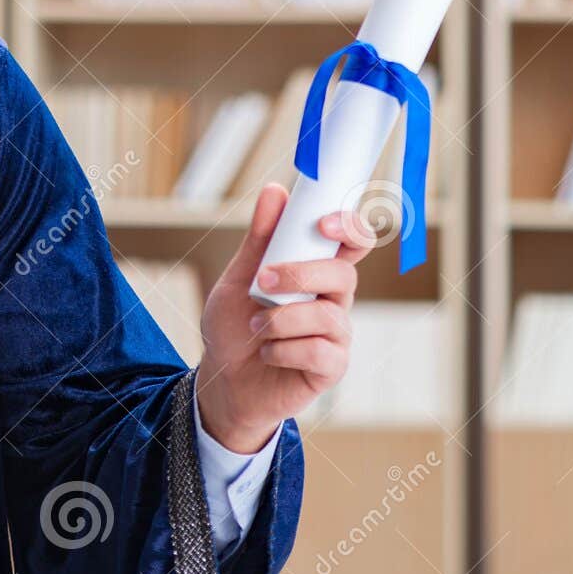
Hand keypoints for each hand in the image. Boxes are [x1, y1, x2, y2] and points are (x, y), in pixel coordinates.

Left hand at [194, 184, 375, 452]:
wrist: (221, 381)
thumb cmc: (233, 327)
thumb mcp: (237, 279)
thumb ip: (259, 241)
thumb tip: (275, 192)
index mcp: (315, 273)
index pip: (351, 242)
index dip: (349, 228)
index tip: (324, 223)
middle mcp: (332, 302)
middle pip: (344, 276)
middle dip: (303, 275)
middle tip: (264, 282)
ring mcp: (335, 336)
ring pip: (330, 317)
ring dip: (284, 319)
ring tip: (255, 326)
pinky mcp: (330, 368)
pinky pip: (321, 353)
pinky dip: (284, 350)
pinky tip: (267, 352)